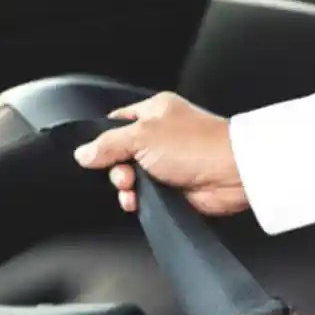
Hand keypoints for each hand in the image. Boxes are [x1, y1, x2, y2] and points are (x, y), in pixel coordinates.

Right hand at [73, 92, 247, 215]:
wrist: (232, 174)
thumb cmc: (196, 145)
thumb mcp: (142, 136)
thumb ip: (108, 145)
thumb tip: (83, 153)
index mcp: (154, 112)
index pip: (117, 123)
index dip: (104, 140)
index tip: (97, 155)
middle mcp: (160, 135)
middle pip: (119, 154)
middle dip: (115, 169)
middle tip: (124, 175)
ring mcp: (167, 162)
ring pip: (131, 178)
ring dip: (125, 187)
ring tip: (132, 190)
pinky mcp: (174, 187)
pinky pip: (145, 196)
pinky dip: (138, 201)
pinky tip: (138, 202)